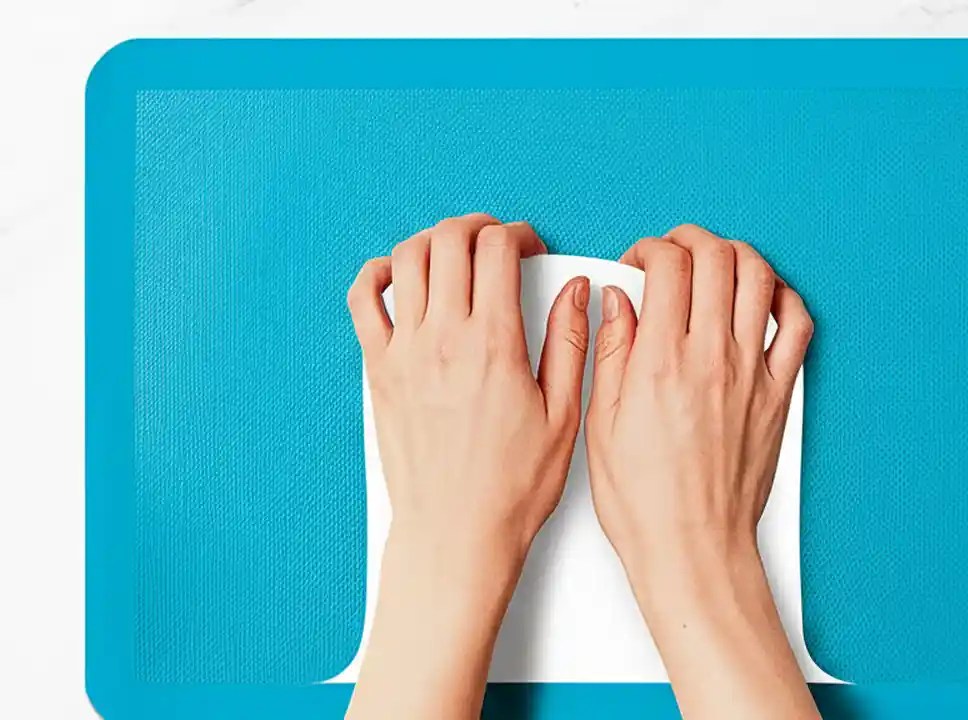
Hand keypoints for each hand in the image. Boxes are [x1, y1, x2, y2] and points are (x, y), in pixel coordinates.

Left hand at [345, 213, 588, 719]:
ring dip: (434, 241)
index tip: (529, 246)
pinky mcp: (380, 372)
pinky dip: (378, 275)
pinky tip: (399, 276)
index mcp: (494, 343)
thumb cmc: (512, 488)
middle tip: (495, 241)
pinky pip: (363, 302)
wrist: (456, 535)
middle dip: (477, 226)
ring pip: (407, 259)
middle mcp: (443, 339)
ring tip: (456, 253)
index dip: (518, 234)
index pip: (497, 250)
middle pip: (449, 240)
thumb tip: (577, 291)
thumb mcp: (564, 416)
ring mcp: (404, 353)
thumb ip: (571, 343)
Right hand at [586, 225, 817, 718]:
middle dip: (690, 239)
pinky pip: (797, 325)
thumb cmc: (644, 500)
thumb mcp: (602, 422)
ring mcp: (752, 372)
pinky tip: (763, 297)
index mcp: (660, 361)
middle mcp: (712, 357)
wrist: (692, 547)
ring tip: (715, 261)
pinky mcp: (778, 393)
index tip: (639, 263)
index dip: (649, 249)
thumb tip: (615, 303)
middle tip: (674, 251)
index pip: (667, 265)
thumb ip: (611, 352)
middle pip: (715, 257)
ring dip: (735, 254)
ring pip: (758, 277)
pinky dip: (783, 297)